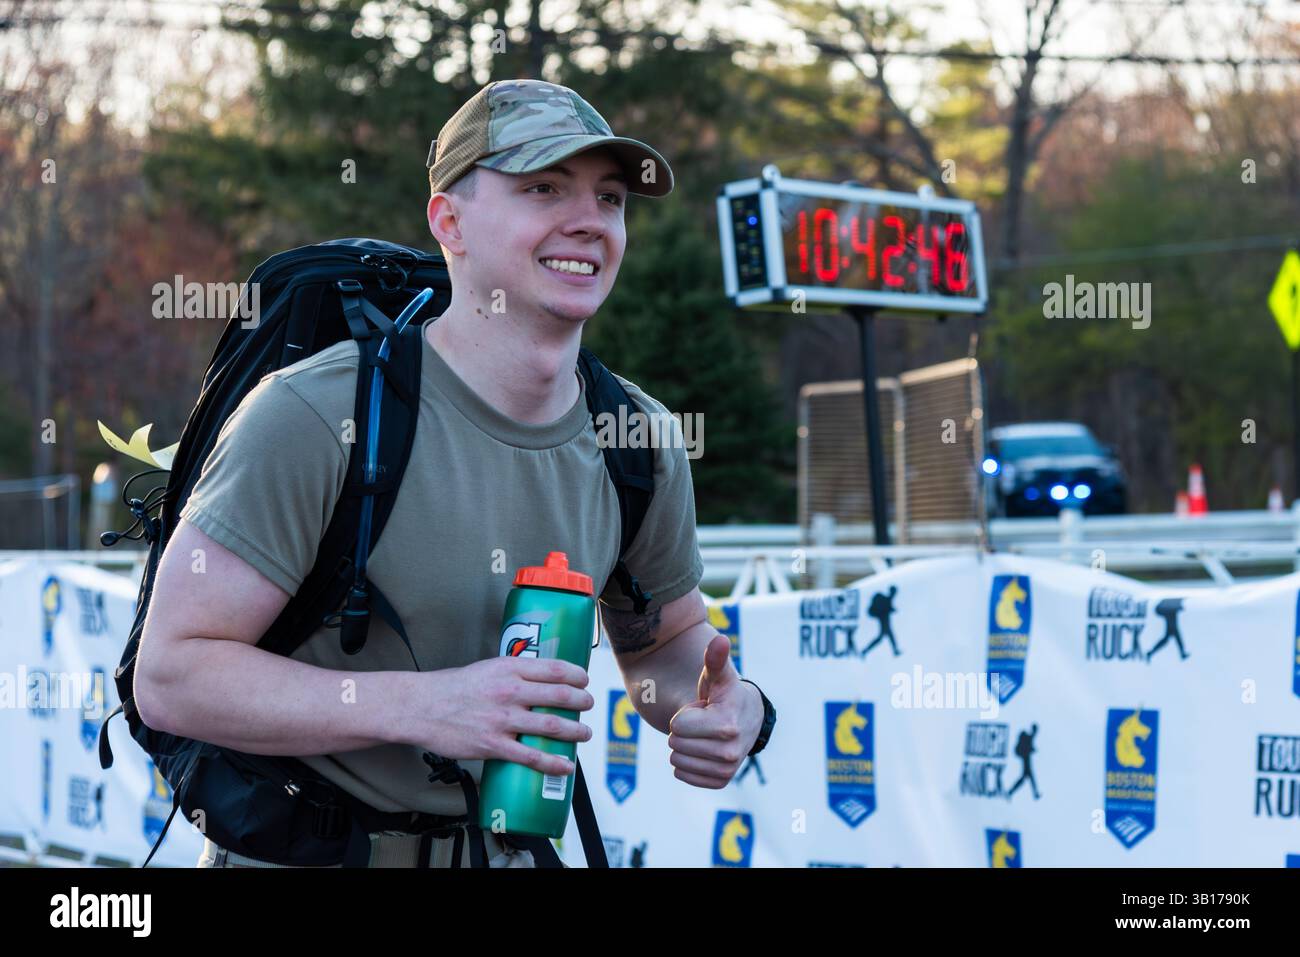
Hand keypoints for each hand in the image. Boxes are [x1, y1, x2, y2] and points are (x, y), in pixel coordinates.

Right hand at [406, 658, 594, 776]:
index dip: (577, 675)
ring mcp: (502, 719)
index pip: (555, 668)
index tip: (584, 680)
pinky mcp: (493, 745)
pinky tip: (565, 765)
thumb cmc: (453, 687)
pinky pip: (531, 756)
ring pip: (551, 726)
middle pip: (560, 696)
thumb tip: (540, 681)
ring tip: (584, 734)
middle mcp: (509, 691)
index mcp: (509, 668)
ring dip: (575, 732)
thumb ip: (513, 673)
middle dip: (582, 703)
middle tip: (588, 706)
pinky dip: (552, 763)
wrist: (420, 707)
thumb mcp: (487, 668)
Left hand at [666, 634, 764, 788]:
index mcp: (726, 725)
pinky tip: (703, 749)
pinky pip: (682, 775)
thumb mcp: (718, 676)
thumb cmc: (725, 694)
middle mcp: (729, 752)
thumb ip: (715, 659)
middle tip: (704, 722)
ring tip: (705, 734)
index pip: (676, 725)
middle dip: (684, 730)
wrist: (746, 719)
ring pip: (676, 761)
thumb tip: (720, 640)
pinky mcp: (720, 781)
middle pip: (675, 744)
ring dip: (686, 746)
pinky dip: (686, 762)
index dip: (686, 714)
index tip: (704, 709)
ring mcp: (726, 770)